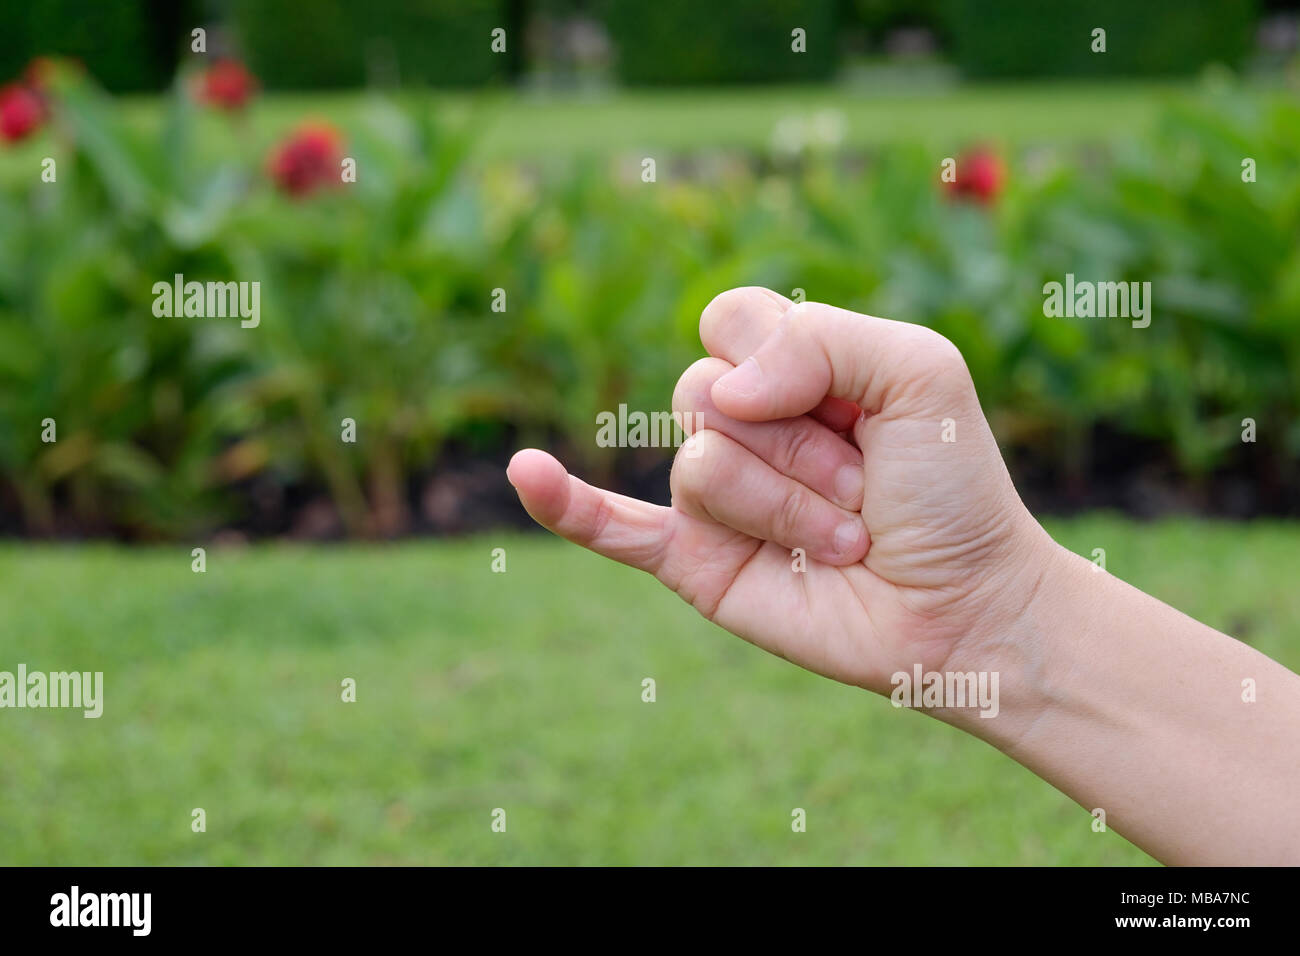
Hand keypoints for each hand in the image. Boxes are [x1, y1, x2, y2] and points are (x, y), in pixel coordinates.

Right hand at [507, 287, 1055, 694]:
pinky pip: (612, 527)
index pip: (729, 320)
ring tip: (845, 539)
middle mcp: (743, 425)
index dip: (786, 360)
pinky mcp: (696, 561)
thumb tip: (724, 391)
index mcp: (788, 369)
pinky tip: (527, 475)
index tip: (859, 411)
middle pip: (707, 390)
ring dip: (788, 505)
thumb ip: (822, 336)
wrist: (964, 605)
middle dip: (800, 443)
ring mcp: (715, 496)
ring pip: (700, 464)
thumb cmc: (951, 487)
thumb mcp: (919, 372)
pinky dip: (564, 504)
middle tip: (863, 489)